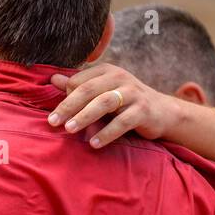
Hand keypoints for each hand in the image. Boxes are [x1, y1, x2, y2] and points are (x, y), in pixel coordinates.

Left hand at [47, 63, 177, 147]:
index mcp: (107, 71)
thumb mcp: (102, 91)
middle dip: (68, 106)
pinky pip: (122, 122)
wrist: (162, 112)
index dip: (65, 97)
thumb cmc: (126, 102)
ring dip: (84, 117)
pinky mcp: (143, 111)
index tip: (55, 115)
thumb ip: (79, 86)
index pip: (79, 81)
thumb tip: (53, 78)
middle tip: (53, 122)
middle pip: (88, 90)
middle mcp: (120, 78)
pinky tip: (94, 143)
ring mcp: (133, 93)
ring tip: (69, 130)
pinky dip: (107, 133)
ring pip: (104, 102)